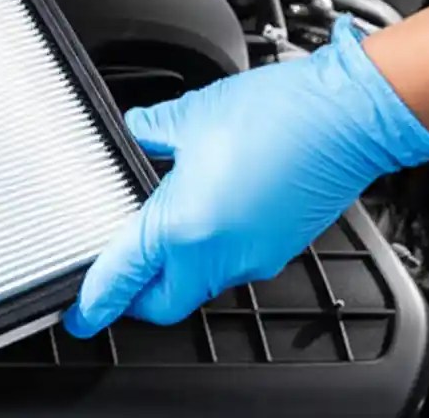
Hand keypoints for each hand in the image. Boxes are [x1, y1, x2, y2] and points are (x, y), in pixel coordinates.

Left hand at [63, 16, 428, 334]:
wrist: (349, 118)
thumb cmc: (280, 116)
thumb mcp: (192, 116)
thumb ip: (150, 130)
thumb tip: (133, 130)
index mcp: (184, 227)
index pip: (124, 278)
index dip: (95, 300)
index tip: (78, 313)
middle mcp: (219, 255)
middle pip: (162, 302)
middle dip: (135, 297)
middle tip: (116, 275)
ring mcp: (253, 258)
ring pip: (197, 285)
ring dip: (173, 269)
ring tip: (158, 226)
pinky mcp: (277, 249)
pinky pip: (229, 265)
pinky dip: (208, 251)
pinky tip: (204, 212)